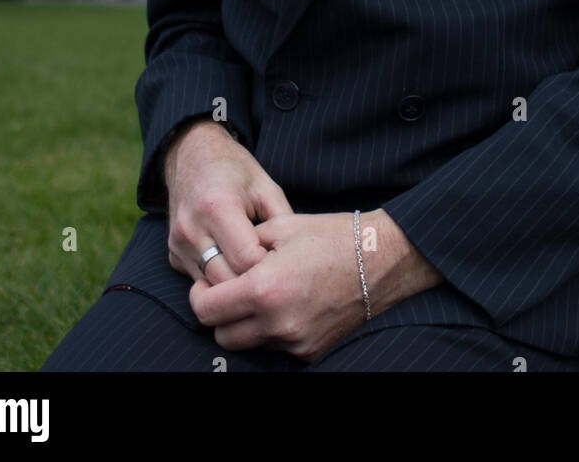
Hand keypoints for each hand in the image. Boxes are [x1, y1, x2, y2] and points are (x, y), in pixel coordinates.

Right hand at [164, 119, 292, 286]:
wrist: (191, 156)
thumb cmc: (234, 170)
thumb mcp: (265, 186)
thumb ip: (283, 221)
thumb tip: (297, 259)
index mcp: (218, 207)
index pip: (246, 260)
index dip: (268, 265)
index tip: (280, 260)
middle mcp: (192, 229)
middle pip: (226, 280)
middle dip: (252, 282)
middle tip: (272, 275)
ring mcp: (179, 244)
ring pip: (211, 286)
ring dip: (234, 284)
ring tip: (255, 272)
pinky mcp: (173, 254)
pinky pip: (199, 280)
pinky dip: (218, 279)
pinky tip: (233, 264)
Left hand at [187, 209, 443, 362]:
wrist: (380, 259)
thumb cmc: (331, 236)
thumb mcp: (281, 227)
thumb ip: (244, 245)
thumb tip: (221, 259)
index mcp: (265, 288)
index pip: (206, 310)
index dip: (199, 295)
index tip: (206, 283)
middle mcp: (277, 322)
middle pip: (222, 336)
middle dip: (219, 314)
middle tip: (229, 291)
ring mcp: (295, 341)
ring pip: (248, 344)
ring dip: (244, 325)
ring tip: (260, 296)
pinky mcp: (311, 351)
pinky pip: (275, 347)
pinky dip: (272, 331)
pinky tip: (286, 304)